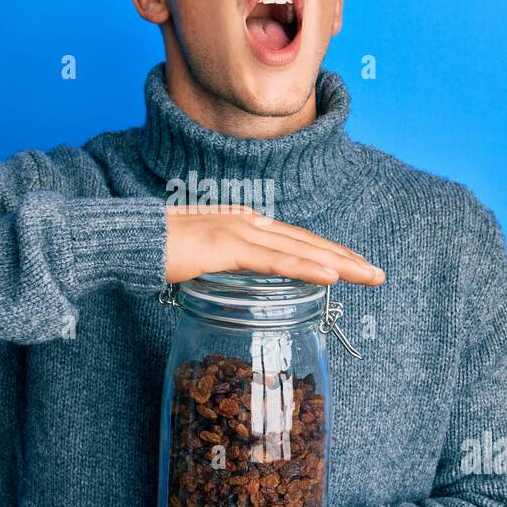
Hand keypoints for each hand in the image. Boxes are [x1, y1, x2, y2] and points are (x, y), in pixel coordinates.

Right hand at [166, 204, 384, 286]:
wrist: (128, 239)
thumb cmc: (158, 250)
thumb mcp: (203, 258)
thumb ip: (227, 266)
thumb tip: (240, 284)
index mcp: (244, 223)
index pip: (296, 240)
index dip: (328, 252)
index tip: (355, 266)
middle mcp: (248, 222)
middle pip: (307, 242)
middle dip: (346, 258)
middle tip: (378, 274)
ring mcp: (239, 232)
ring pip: (300, 250)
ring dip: (339, 264)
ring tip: (368, 276)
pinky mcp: (227, 247)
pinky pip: (276, 262)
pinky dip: (306, 268)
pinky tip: (331, 277)